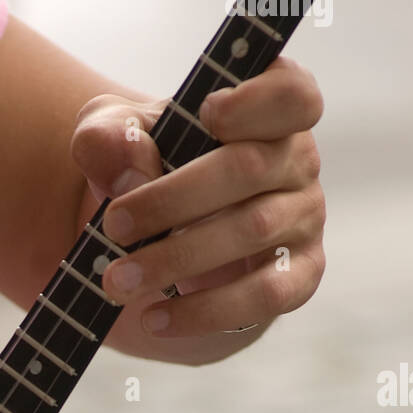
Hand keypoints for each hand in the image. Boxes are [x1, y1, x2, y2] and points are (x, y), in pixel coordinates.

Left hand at [71, 57, 325, 363]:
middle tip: (112, 226)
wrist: (156, 244)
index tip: (207, 113)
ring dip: (176, 259)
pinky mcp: (300, 277)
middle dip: (171, 200)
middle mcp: (295, 160)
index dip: (257, 100)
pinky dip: (205, 311)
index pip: (291, 93)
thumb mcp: (111, 142)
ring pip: (252, 231)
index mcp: (264, 111)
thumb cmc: (144, 172)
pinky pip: (264, 294)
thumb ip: (108, 137)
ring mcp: (304, 219)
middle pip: (249, 167)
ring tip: (117, 281)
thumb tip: (127, 157)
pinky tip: (154, 319)